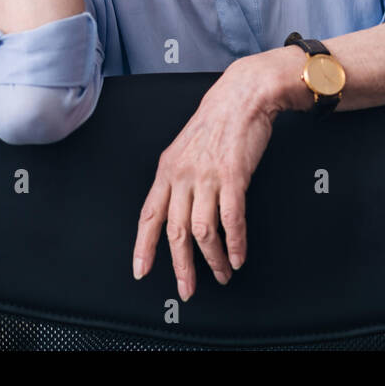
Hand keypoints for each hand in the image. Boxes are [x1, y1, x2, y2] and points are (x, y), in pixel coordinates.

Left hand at [132, 49, 308, 299]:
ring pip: (204, 232)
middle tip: (187, 288)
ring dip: (213, 260)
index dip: (144, 247)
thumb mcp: (185, 148)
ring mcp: (208, 177)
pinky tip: (238, 256)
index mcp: (167, 170)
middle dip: (181, 266)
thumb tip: (177, 208)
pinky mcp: (233, 177)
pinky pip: (231, 220)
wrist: (243, 96)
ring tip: (222, 274)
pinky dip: (235, 244)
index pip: (149, 216)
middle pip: (176, 231)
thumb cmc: (217, 121)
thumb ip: (179, 178)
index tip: (141, 271)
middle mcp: (183, 176)